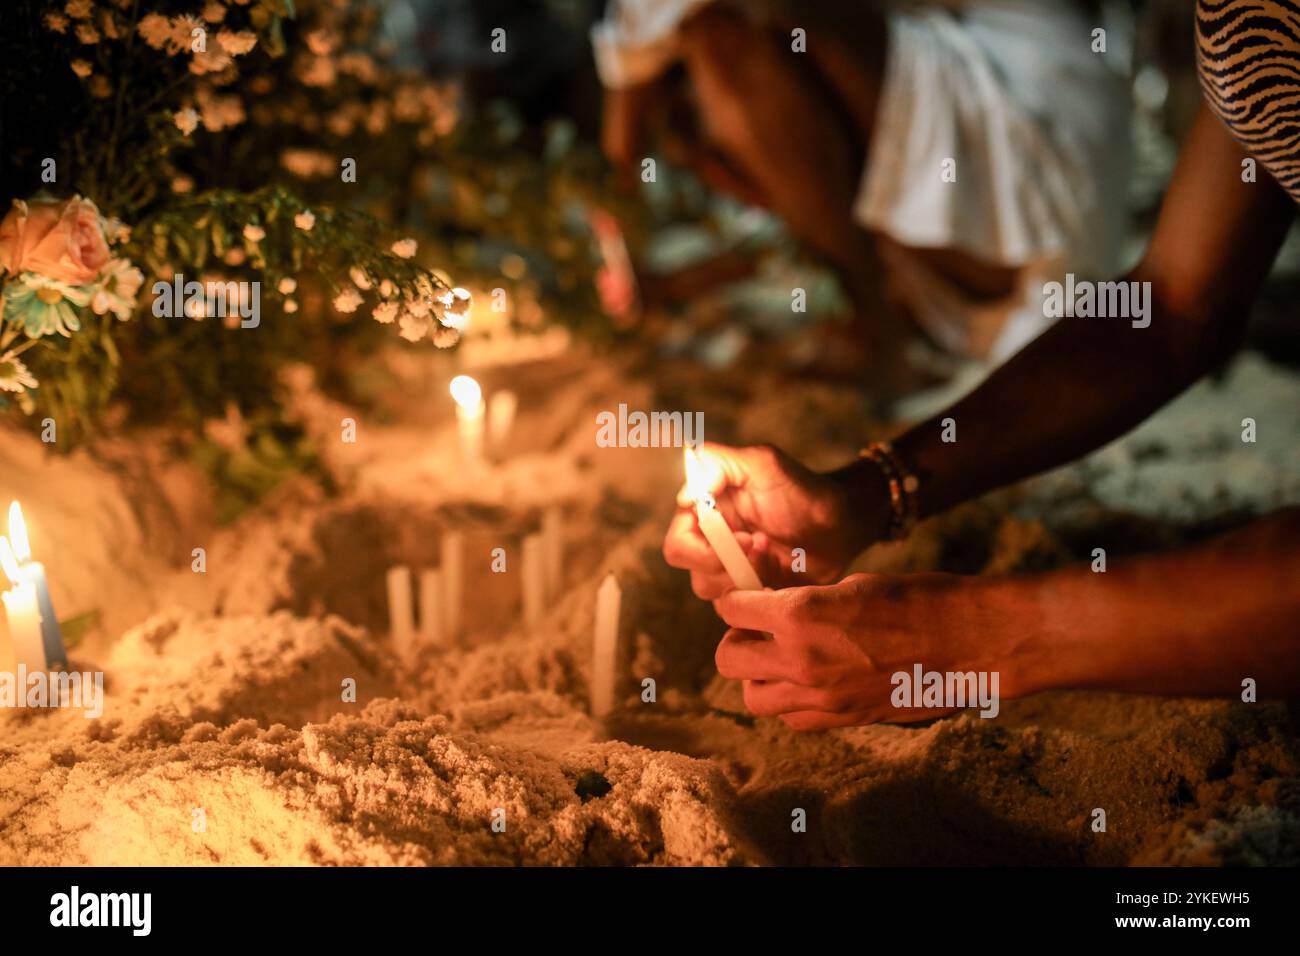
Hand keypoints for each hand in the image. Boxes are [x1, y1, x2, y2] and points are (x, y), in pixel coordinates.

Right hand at [663, 442, 887, 597]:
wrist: (841, 523)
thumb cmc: (802, 489)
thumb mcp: (764, 463)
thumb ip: (720, 463)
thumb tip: (685, 495)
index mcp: (704, 515)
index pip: (678, 544)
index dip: (703, 549)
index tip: (746, 536)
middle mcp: (710, 545)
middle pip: (694, 575)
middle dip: (727, 566)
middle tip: (762, 547)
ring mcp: (730, 572)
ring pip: (715, 595)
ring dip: (747, 579)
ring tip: (776, 557)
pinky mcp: (751, 593)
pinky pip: (740, 611)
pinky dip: (760, 599)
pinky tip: (782, 580)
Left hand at [712, 573, 1000, 729]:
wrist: (970, 641)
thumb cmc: (918, 599)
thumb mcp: (851, 584)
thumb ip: (805, 601)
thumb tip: (775, 608)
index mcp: (800, 615)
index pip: (732, 609)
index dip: (737, 600)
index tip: (747, 597)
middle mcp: (800, 661)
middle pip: (729, 658)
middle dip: (738, 639)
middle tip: (759, 629)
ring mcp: (820, 697)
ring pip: (754, 697)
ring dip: (759, 675)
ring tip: (783, 658)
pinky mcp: (842, 719)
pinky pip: (791, 717)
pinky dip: (790, 700)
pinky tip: (811, 680)